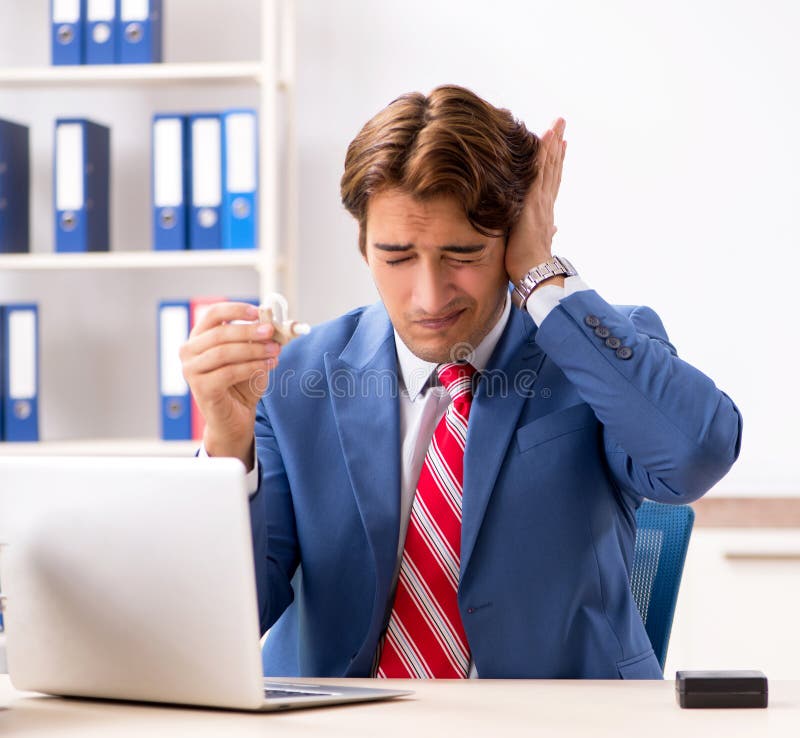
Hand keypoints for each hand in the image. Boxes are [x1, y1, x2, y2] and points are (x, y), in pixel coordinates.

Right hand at [179, 302, 280, 468]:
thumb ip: (258, 339)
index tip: (258, 312)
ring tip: (275, 351)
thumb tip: (275, 322)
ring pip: (224, 352)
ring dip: (254, 350)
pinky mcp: (201, 388)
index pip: (213, 314)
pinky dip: (252, 367)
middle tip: (272, 332)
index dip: (236, 309)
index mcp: (199, 338)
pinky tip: (268, 365)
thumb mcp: (251, 356)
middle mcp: (189, 352)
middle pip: (220, 333)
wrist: (235, 419)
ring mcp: (191, 371)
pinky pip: (229, 372)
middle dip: (249, 331)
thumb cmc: (241, 384)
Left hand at [505, 117, 566, 282]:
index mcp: (545, 212)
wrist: (536, 272)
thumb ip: (547, 232)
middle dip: (557, 146)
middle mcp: (545, 203)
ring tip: (558, 124)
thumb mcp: (538, 243)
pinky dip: (543, 154)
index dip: (557, 164)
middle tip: (561, 125)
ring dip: (553, 143)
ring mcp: (541, 200)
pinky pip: (538, 171)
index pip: (552, 182)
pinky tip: (545, 138)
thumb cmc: (531, 264)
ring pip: (548, 166)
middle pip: (553, 168)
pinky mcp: (533, 200)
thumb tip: (555, 229)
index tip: (561, 146)